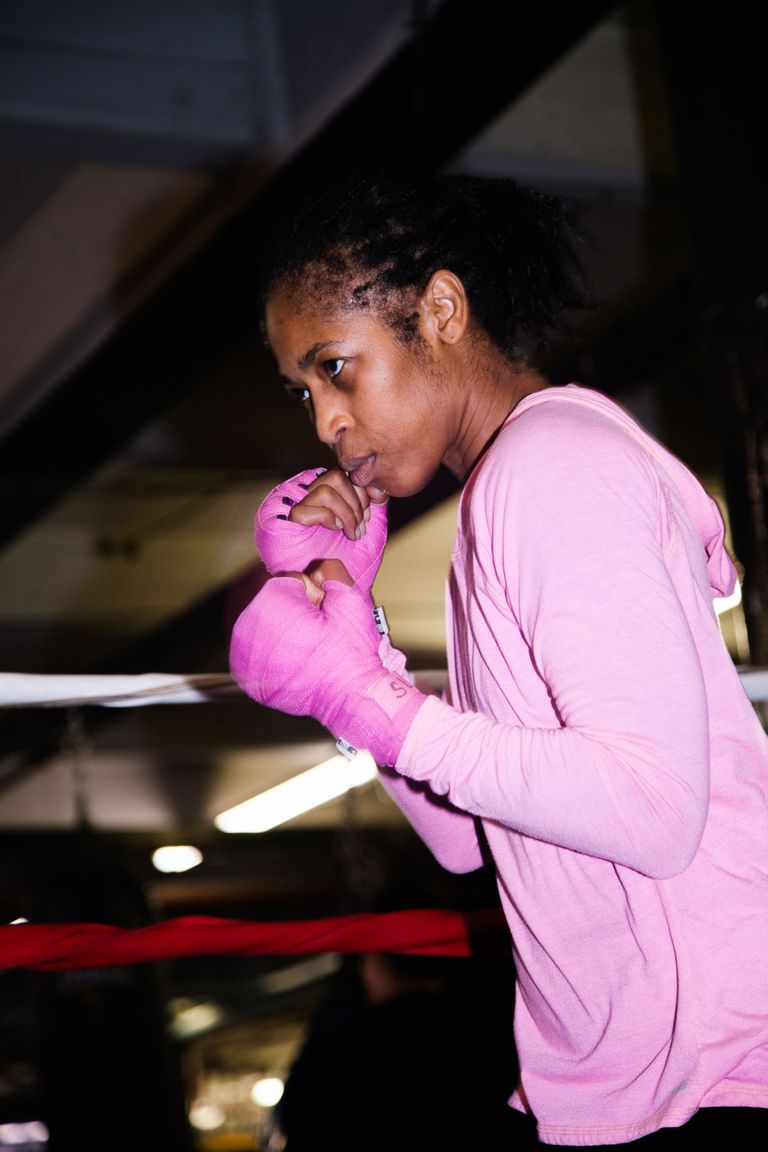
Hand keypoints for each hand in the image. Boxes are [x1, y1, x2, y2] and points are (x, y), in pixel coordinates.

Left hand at [229, 569, 424, 766]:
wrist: (352, 698)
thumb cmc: (351, 653)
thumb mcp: (349, 598)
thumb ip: (331, 568)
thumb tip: (317, 567)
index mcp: (271, 606)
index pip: (287, 581)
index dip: (312, 594)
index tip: (323, 613)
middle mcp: (248, 629)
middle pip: (272, 601)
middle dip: (295, 610)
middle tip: (319, 631)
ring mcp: (243, 654)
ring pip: (264, 623)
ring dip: (283, 629)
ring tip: (309, 646)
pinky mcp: (244, 674)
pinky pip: (257, 648)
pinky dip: (273, 650)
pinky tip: (296, 659)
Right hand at [255, 468, 388, 592]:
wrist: (341, 593)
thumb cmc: (352, 565)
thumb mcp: (373, 528)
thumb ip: (374, 501)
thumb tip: (374, 481)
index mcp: (324, 497)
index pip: (343, 473)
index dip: (362, 492)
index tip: (368, 518)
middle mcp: (304, 498)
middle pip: (334, 476)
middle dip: (356, 502)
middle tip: (360, 528)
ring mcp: (289, 509)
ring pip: (324, 488)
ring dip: (345, 513)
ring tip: (350, 533)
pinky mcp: (276, 524)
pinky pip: (305, 509)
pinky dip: (326, 520)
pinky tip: (333, 532)